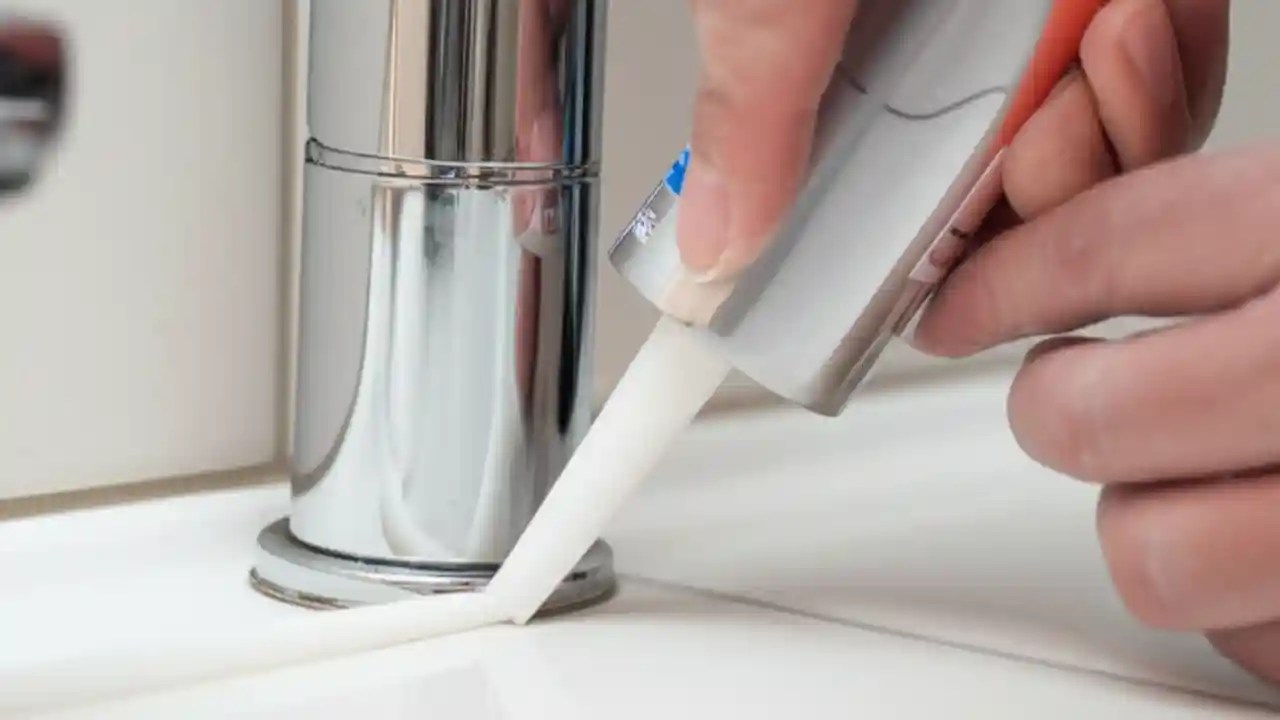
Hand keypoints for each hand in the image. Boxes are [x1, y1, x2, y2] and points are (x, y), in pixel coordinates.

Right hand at [676, 0, 1228, 280]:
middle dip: (1024, 199)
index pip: (879, 208)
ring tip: (1080, 49)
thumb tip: (711, 239)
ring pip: (1096, 158)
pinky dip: (1163, 71)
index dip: (906, 262)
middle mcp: (945, 47)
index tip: (910, 301)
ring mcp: (1038, 19)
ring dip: (1103, 132)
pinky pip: (1171, 81)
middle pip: (1001, 199)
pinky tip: (1125, 14)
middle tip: (1012, 146)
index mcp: (851, 59)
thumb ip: (748, 108)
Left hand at [917, 145, 1279, 682]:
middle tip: (1079, 396)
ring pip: (1142, 551)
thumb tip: (1054, 231)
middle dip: (1058, 407)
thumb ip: (1216, 245)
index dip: (1006, 280)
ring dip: (1149, 520)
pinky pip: (1230, 634)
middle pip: (1087, 412)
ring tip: (1202, 482)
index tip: (949, 310)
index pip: (1122, 241)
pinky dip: (1232, 599)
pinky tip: (1269, 547)